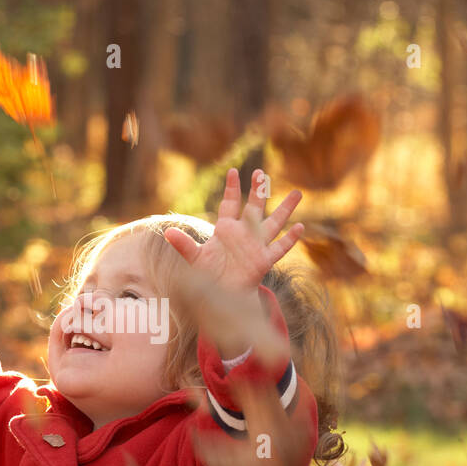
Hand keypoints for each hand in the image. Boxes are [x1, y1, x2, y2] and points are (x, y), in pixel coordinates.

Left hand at [164, 168, 302, 291]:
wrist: (221, 294)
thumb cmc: (209, 274)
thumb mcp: (195, 258)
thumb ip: (184, 244)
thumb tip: (167, 232)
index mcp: (226, 229)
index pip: (230, 204)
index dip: (231, 188)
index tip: (232, 171)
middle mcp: (244, 234)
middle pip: (254, 208)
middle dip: (258, 191)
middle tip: (262, 173)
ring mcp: (256, 246)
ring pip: (273, 223)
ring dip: (285, 209)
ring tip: (298, 193)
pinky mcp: (264, 260)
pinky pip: (279, 248)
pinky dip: (289, 239)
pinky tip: (299, 227)